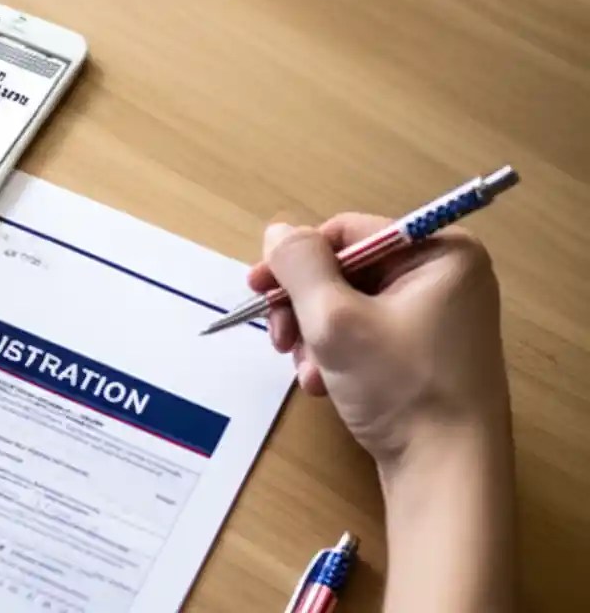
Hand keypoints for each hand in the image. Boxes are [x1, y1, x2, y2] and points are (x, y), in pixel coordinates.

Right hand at [248, 214, 510, 463]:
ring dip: (315, 337)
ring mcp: (438, 317)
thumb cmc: (401, 388)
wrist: (446, 474)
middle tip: (279, 340)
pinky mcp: (425, 353)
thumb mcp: (336, 320)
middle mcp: (445, 276)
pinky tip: (325, 385)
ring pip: (349, 307)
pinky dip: (337, 356)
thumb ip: (300, 266)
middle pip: (346, 271)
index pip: (348, 232)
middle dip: (305, 308)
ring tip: (307, 373)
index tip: (257, 288)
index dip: (297, 259)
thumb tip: (277, 230)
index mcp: (441, 253)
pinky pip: (366, 335)